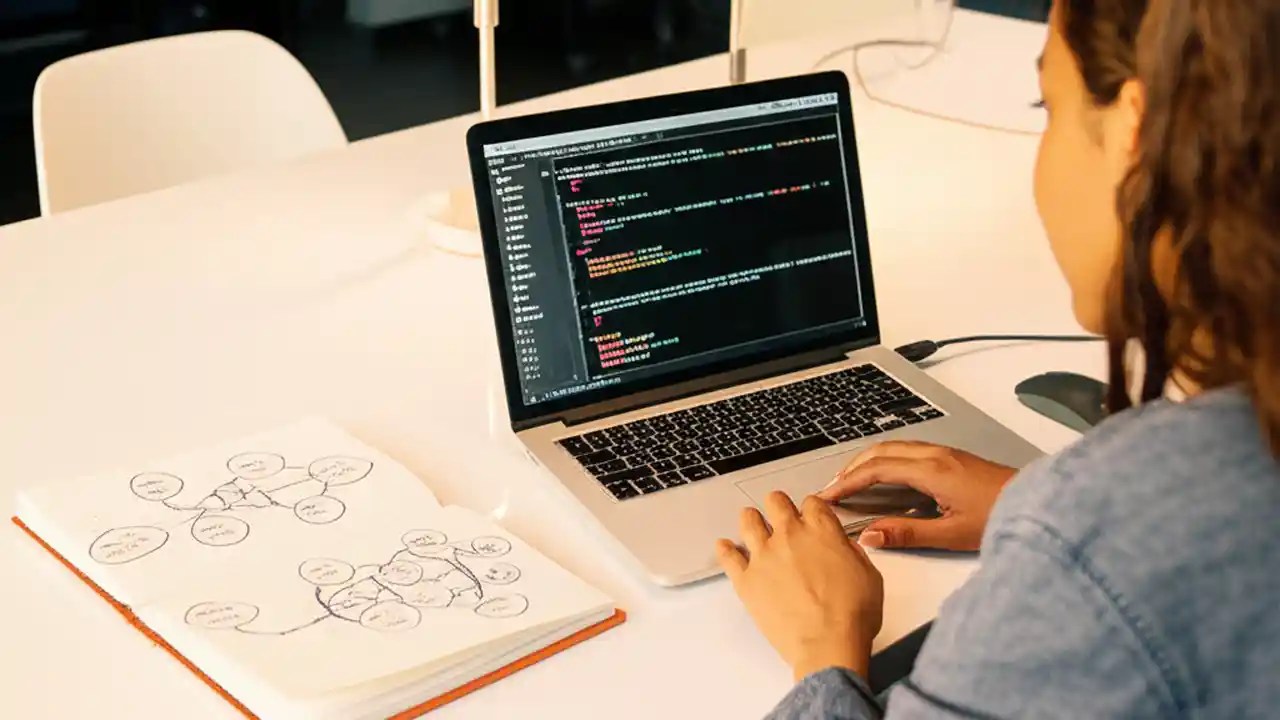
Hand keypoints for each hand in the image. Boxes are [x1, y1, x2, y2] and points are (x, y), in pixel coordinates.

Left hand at [716, 492, 882, 681]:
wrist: (827, 645)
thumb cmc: (850, 617)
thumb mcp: (870, 577)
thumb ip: (852, 554)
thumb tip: (843, 548)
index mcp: (822, 532)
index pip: (811, 503)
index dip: (811, 508)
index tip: (810, 515)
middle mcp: (790, 536)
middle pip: (776, 502)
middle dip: (779, 506)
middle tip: (779, 514)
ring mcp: (764, 556)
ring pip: (748, 521)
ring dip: (751, 520)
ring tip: (752, 523)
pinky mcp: (746, 579)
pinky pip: (728, 556)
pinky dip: (725, 550)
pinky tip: (725, 547)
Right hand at [821, 441, 1015, 550]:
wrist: (1040, 504)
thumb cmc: (1003, 517)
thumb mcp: (952, 535)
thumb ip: (907, 534)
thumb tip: (872, 536)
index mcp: (932, 471)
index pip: (876, 470)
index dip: (847, 483)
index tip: (829, 496)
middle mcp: (936, 455)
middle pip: (880, 451)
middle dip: (851, 468)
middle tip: (833, 488)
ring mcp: (945, 453)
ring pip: (894, 447)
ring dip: (868, 461)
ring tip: (852, 481)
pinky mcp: (952, 457)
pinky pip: (908, 450)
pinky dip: (886, 460)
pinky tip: (885, 476)